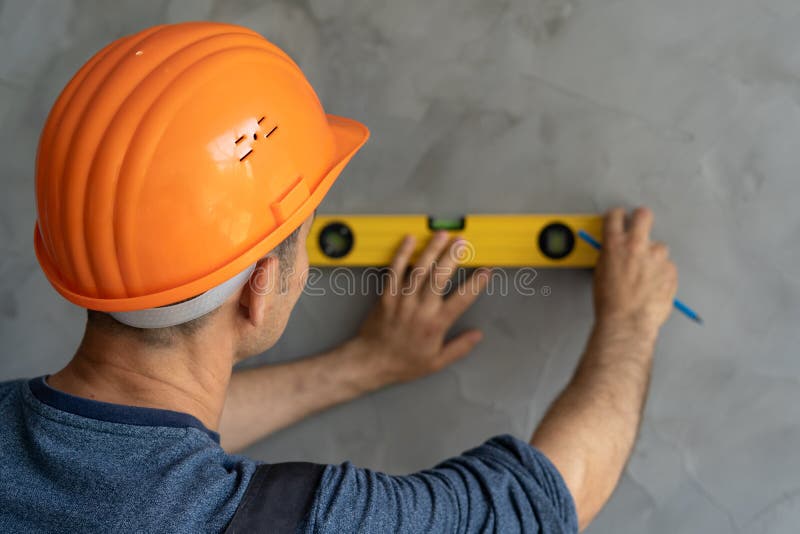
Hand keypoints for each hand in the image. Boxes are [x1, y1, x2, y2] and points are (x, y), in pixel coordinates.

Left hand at [353, 232, 490, 384]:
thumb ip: (459, 347)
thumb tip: (477, 335)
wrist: (371, 362)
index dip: (476, 284)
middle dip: (452, 257)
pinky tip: (410, 240)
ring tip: (443, 235)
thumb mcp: (436, 362)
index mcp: (435, 325)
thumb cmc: (403, 363)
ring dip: (432, 250)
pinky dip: (402, 254)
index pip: (461, 300)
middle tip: (463, 243)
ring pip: (419, 270)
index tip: (485, 271)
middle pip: (439, 277)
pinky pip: (394, 271)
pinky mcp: (386, 296)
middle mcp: (420, 309)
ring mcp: (402, 300)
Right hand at [593, 207, 677, 334]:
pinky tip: (652, 285)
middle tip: (639, 226)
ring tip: (645, 274)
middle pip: (643, 215)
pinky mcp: (670, 270)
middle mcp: (637, 246)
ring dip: (653, 255)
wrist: (627, 321)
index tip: (619, 218)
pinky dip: (662, 273)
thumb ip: (609, 256)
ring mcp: (656, 257)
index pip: (615, 216)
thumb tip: (614, 250)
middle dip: (640, 218)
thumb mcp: (600, 273)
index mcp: (615, 245)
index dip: (617, 216)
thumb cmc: (610, 303)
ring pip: (659, 246)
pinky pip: (667, 266)